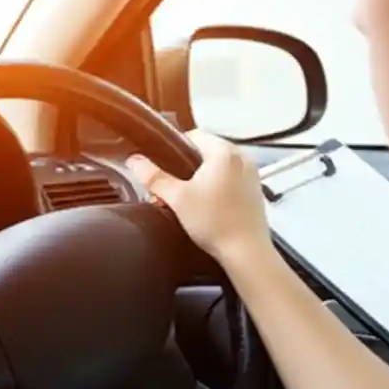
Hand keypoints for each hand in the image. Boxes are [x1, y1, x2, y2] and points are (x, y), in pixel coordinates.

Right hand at [126, 129, 276, 265]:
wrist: (246, 252)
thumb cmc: (214, 222)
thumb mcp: (177, 198)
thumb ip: (153, 177)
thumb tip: (134, 160)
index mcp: (224, 151)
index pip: (193, 135)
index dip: (173, 149)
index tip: (162, 167)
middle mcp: (242, 157)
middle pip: (206, 151)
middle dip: (186, 166)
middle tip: (170, 188)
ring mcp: (252, 174)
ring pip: (218, 166)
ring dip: (201, 178)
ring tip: (186, 199)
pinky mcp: (255, 191)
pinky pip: (231, 179)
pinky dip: (217, 186)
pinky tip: (206, 207)